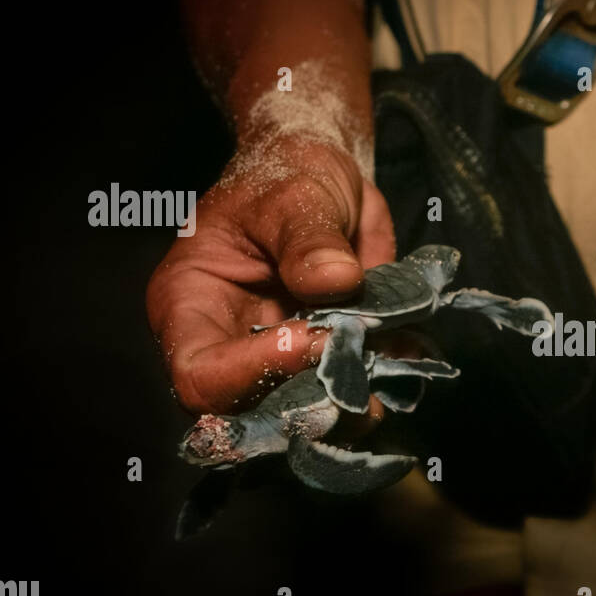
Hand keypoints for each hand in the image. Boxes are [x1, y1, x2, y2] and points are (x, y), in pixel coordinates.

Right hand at [146, 135, 394, 412]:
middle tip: (362, 367)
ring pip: (305, 418)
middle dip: (311, 399)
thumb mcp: (294, 195)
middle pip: (252, 413)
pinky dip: (381, 385)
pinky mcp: (322, 367)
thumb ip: (308, 239)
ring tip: (389, 363)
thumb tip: (335, 280)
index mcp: (189, 306)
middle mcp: (225, 348)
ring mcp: (276, 365)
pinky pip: (346, 398)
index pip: (200, 376)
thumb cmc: (287, 176)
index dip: (254, 372)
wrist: (325, 181)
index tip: (313, 337)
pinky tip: (406, 355)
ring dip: (353, 402)